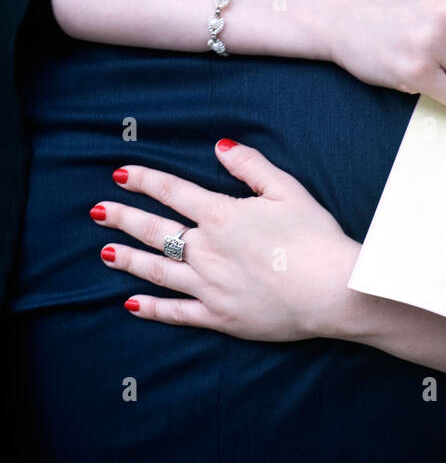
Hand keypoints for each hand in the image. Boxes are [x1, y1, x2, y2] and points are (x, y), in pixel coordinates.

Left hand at [94, 141, 358, 341]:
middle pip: (156, 231)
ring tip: (105, 252)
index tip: (121, 173)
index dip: (145, 180)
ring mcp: (209, 287)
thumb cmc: (314, 236)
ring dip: (129, 260)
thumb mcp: (287, 188)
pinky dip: (153, 308)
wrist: (331, 290)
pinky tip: (132, 303)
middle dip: (124, 218)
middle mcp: (207, 251)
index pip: (173, 192)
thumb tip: (220, 146)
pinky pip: (177, 312)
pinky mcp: (219, 316)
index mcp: (222, 216)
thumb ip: (251, 165)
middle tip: (98, 211)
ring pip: (158, 270)